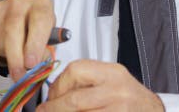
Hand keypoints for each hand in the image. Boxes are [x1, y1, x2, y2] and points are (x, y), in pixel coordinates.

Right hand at [0, 0, 55, 80]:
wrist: (17, 16)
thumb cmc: (35, 29)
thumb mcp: (46, 37)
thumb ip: (44, 50)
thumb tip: (35, 66)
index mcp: (40, 5)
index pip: (39, 21)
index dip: (35, 44)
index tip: (31, 63)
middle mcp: (18, 2)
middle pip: (13, 29)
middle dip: (15, 57)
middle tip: (18, 75)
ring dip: (4, 54)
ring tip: (11, 52)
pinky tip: (0, 45)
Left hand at [36, 60, 164, 111]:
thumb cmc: (129, 99)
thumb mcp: (111, 82)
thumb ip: (86, 83)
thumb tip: (53, 94)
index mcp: (112, 73)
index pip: (75, 71)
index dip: (57, 86)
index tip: (50, 97)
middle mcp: (117, 89)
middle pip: (75, 99)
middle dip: (55, 108)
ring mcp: (119, 109)